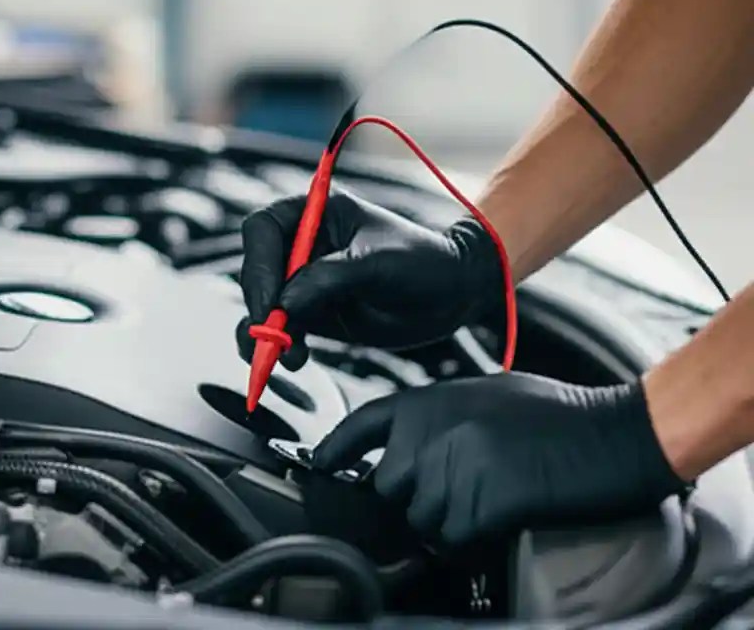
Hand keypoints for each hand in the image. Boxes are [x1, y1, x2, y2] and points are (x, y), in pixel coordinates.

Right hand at [236, 190, 502, 369]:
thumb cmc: (423, 261)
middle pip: (256, 271)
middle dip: (260, 306)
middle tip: (273, 336)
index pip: (263, 229)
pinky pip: (278, 330)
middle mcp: (301, 244)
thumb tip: (284, 304)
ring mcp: (303, 280)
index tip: (271, 301)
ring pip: (261, 305)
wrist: (454, 294)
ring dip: (264, 334)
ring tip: (286, 358)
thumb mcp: (379, 263)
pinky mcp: (311, 313)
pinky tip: (293, 360)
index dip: (259, 264)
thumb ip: (330, 278)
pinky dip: (277, 347)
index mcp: (314, 212)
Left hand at [309, 373, 683, 545]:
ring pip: (418, 516)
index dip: (334, 449)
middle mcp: (434, 429)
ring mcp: (457, 464)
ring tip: (482, 503)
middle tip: (452, 494)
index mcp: (432, 400)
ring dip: (442, 522)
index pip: (361, 424)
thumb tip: (407, 442)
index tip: (320, 466)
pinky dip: (464, 541)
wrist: (617, 433)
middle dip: (411, 498)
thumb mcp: (487, 395)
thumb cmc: (561, 414)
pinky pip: (449, 538)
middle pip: (386, 485)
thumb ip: (440, 417)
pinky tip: (491, 522)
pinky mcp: (483, 500)